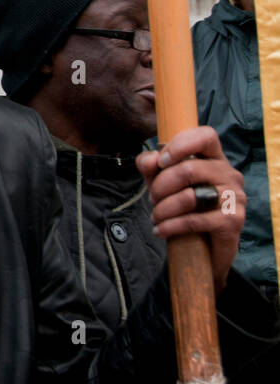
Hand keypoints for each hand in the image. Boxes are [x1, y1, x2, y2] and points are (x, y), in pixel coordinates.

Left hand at [135, 125, 244, 293]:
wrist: (203, 247)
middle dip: (160, 186)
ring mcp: (235, 197)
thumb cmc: (183, 206)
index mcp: (215, 158)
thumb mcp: (162, 182)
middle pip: (189, 169)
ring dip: (163, 208)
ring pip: (190, 196)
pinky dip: (170, 226)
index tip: (161, 162)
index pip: (206, 136)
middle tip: (152, 198)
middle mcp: (230, 174)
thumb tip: (149, 159)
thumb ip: (151, 166)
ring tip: (156, 216)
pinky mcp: (233, 221)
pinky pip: (195, 220)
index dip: (180, 145)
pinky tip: (161, 230)